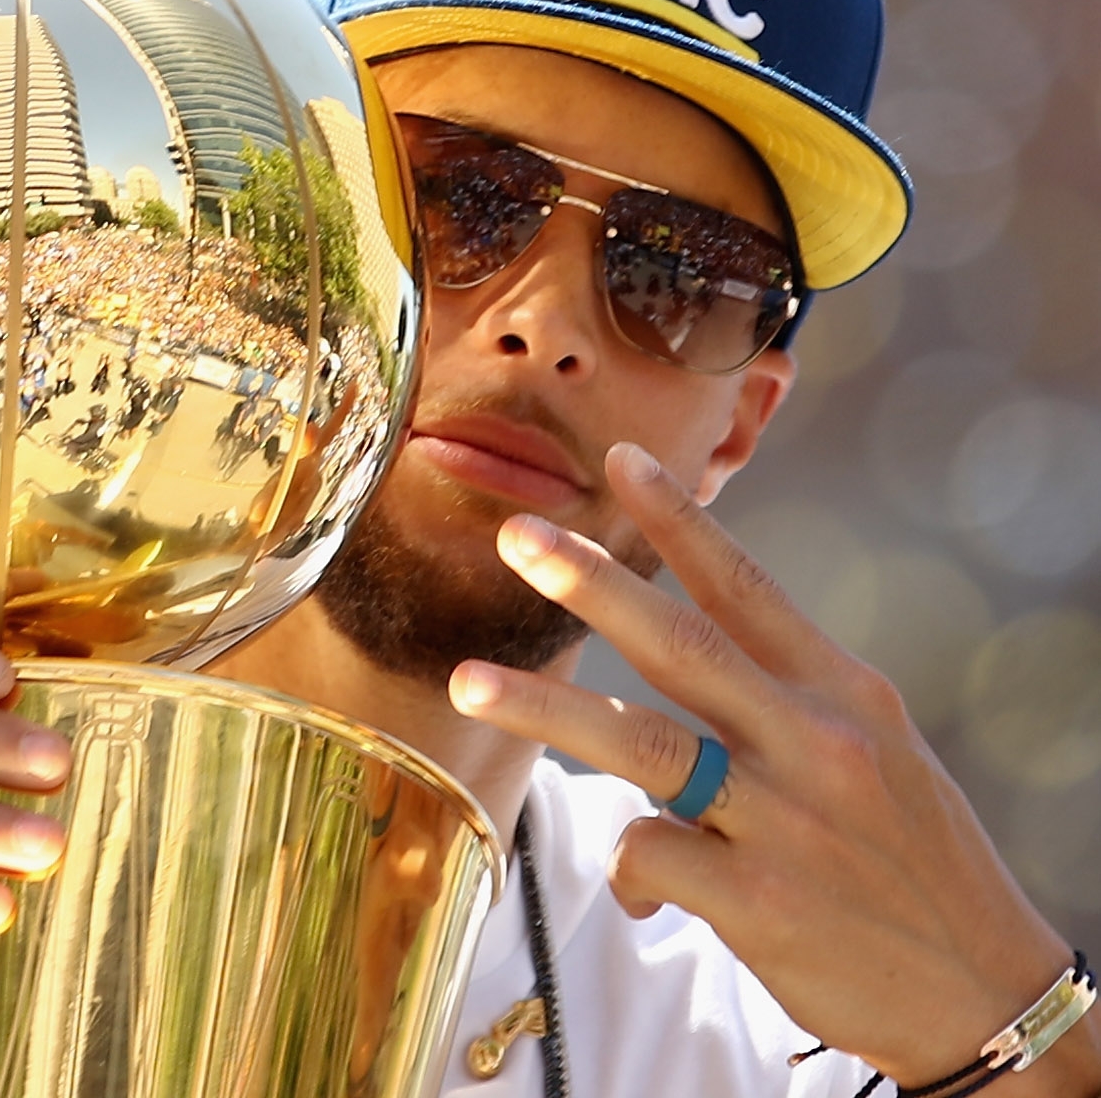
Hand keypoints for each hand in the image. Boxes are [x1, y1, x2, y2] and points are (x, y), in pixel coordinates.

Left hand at [447, 442, 1099, 1092]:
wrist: (985, 993)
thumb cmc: (913, 868)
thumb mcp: (877, 757)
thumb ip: (784, 704)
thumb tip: (677, 680)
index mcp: (845, 695)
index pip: (748, 589)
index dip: (681, 521)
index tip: (622, 459)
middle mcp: (815, 743)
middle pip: (681, 645)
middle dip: (592, 584)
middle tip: (517, 536)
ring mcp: (786, 821)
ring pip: (641, 743)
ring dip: (543, 708)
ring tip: (467, 684)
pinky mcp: (759, 903)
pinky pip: (649, 855)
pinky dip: (625, 867)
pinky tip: (637, 894)